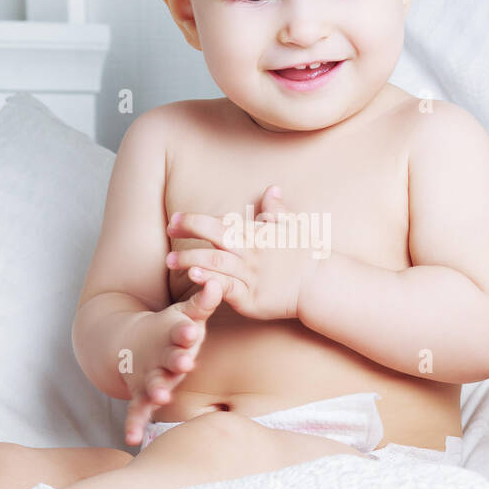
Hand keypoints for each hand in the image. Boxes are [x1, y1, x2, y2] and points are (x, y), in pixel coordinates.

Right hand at [121, 277, 222, 446]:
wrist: (131, 344)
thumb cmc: (172, 330)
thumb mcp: (186, 315)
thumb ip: (203, 303)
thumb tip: (217, 281)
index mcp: (173, 336)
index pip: (181, 332)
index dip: (185, 331)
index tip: (190, 330)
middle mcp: (160, 358)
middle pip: (168, 359)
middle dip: (175, 360)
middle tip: (184, 362)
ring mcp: (149, 377)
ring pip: (152, 385)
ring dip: (156, 390)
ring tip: (160, 397)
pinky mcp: (141, 395)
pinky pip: (137, 411)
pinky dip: (133, 424)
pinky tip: (132, 439)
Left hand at [166, 184, 323, 320]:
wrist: (320, 286)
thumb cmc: (305, 257)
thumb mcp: (293, 228)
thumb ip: (277, 210)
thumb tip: (272, 189)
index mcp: (257, 235)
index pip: (221, 222)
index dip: (196, 220)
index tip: (175, 219)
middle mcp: (251, 253)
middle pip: (215, 238)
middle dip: (190, 232)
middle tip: (169, 231)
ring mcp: (250, 276)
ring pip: (216, 263)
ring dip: (190, 259)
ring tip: (169, 261)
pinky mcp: (250, 299)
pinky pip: (227, 288)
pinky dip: (209, 282)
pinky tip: (193, 278)